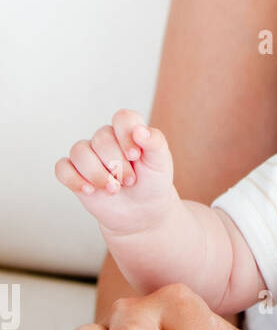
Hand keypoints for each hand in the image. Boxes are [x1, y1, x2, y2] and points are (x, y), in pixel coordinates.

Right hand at [55, 109, 177, 236]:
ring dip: (97, 174)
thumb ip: (155, 142)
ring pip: (79, 152)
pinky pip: (62, 168)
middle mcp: (106, 139)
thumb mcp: (161, 162)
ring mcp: (88, 155)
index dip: (126, 135)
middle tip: (130, 181)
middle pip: (101, 138)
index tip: (135, 156)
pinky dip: (74, 179)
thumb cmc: (152, 182)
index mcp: (129, 130)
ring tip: (113, 189)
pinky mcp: (74, 172)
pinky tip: (90, 190)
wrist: (142, 211)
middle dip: (116, 163)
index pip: (122, 118)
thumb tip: (140, 130)